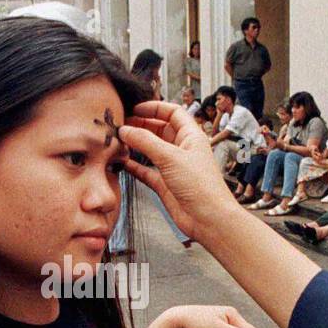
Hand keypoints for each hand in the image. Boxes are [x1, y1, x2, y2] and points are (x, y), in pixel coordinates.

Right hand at [119, 101, 238, 240]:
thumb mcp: (171, 157)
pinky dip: (134, 166)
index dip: (154, 108)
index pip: (173, 113)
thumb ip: (146, 142)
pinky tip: (122, 162)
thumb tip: (126, 130)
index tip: (135, 108)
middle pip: (159, 129)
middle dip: (141, 125)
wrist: (208, 218)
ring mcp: (173, 167)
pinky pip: (146, 170)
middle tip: (122, 124)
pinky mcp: (165, 184)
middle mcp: (182, 149)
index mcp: (191, 136)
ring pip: (151, 150)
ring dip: (136, 145)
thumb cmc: (200, 186)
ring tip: (119, 140)